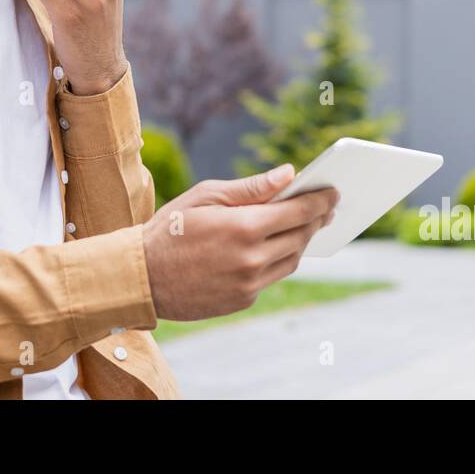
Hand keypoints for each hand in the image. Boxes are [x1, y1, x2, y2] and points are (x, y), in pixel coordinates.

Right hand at [142, 165, 339, 321]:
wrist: (141, 277)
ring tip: (304, 224)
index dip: (320, 200)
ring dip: (301, 240)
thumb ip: (251, 188)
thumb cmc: (170, 228)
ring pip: (292, 259)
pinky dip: (278, 259)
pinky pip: (272, 277)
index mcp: (244, 227)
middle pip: (301, 236)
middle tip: (326, 207)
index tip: (333, 192)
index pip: (298, 211)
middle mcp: (252, 259)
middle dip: (316, 219)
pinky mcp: (243, 299)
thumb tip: (289, 174)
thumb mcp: (206, 196)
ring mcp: (249, 284)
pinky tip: (275, 246)